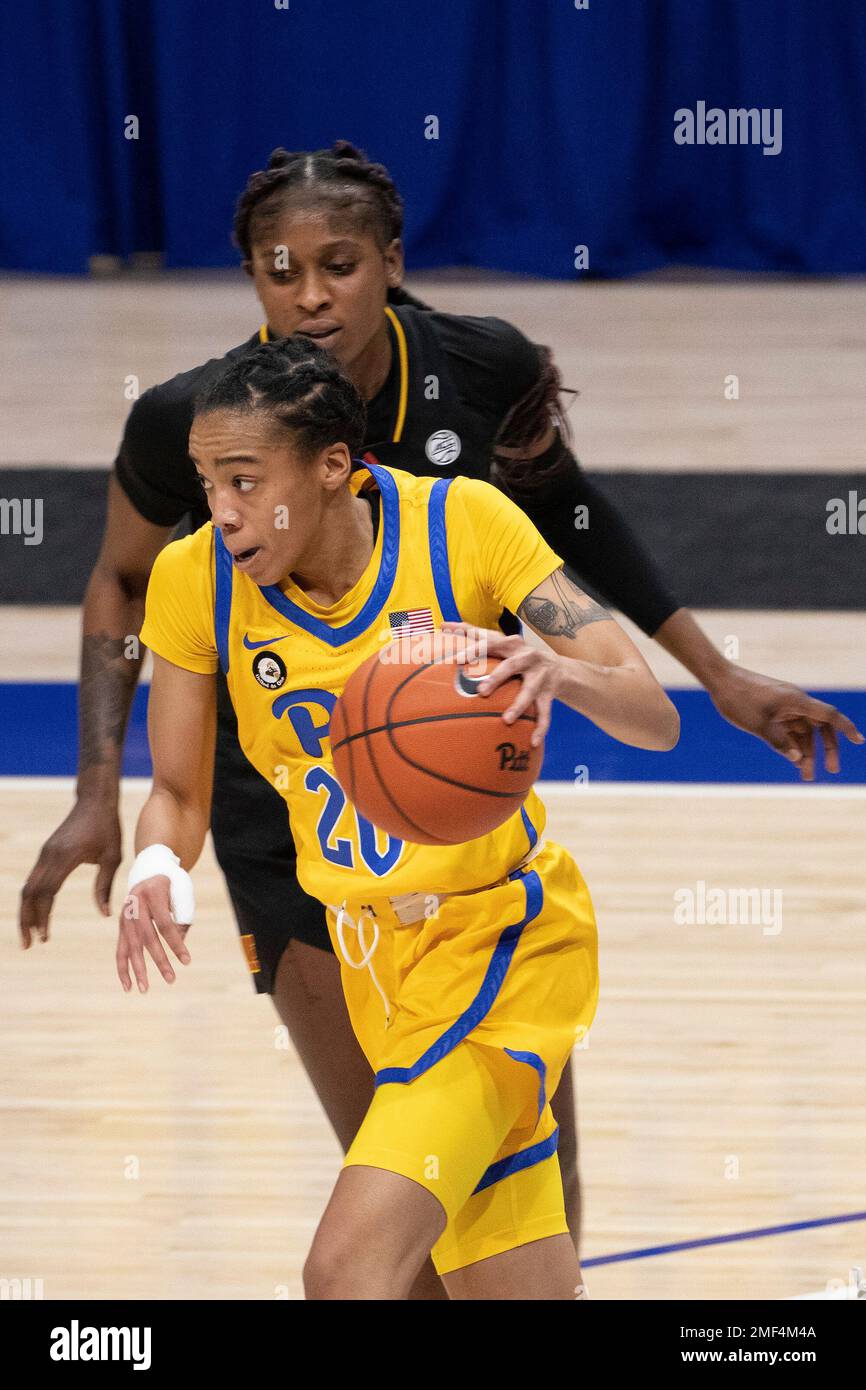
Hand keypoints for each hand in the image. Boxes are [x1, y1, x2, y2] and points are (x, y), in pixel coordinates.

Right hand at [20, 797, 122, 947]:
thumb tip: (105, 915)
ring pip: (28, 888)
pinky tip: (37, 914)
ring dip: (26, 912)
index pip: (47, 893)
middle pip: (29, 894)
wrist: (95, 800)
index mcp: (65, 858)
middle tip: (28, 944)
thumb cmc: (108, 828)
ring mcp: (45, 854)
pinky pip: (33, 880)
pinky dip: (32, 900)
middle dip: (26, 920)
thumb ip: (105, 886)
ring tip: (30, 936)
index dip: (42, 917)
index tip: (44, 938)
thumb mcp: (113, 856)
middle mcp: (49, 856)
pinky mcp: (46, 853)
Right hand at [116, 875, 191, 992]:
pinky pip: (121, 950)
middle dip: (159, 960)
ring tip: (144, 989)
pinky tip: (128, 986)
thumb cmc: (172, 883)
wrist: (150, 869)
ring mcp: (124, 916)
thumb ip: (182, 917)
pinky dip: (123, 968)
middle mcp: (134, 904)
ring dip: (137, 969)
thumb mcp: (183, 893)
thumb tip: (179, 945)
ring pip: (130, 946)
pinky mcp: (121, 926)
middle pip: (146, 937)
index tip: (187, 961)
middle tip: (171, 980)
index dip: (176, 943)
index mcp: (153, 892)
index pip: (165, 924)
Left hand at [441, 621, 562, 746]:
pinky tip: (533, 742)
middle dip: (497, 677)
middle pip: (511, 665)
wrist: (559, 668)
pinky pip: (545, 712)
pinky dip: (540, 727)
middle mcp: (527, 657)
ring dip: (518, 705)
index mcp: (510, 644)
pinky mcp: (549, 693)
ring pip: (529, 690)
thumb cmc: (517, 655)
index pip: (490, 643)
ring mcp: (540, 676)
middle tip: (480, 691)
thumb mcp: (499, 643)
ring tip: (507, 720)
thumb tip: (441, 624)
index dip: (473, 649)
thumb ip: (472, 634)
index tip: (455, 660)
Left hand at [708, 665, 863, 780]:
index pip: (829, 715)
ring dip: (807, 752)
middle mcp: (795, 703)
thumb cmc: (739, 699)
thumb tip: (798, 759)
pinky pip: (790, 730)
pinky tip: (795, 761)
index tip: (859, 741)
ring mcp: (785, 707)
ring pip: (804, 732)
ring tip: (806, 776)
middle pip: (820, 727)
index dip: (846, 728)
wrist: (720, 681)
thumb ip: (780, 743)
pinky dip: (793, 745)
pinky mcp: (775, 711)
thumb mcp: (759, 725)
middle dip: (827, 749)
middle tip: (831, 770)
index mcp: (796, 701)